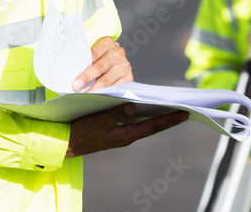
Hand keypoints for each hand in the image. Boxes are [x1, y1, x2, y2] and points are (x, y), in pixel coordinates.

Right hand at [65, 103, 188, 157]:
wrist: (66, 144)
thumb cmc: (81, 132)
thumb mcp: (98, 120)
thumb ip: (116, 113)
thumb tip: (133, 106)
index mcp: (126, 135)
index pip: (153, 126)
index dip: (169, 119)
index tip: (184, 113)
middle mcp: (126, 136)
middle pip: (152, 126)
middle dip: (168, 119)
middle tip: (183, 111)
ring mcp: (120, 135)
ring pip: (144, 125)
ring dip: (156, 118)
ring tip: (169, 109)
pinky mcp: (114, 132)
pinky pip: (134, 124)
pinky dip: (143, 117)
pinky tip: (145, 110)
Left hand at [72, 37, 132, 91]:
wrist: (115, 59)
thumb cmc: (100, 57)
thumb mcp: (94, 53)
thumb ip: (86, 61)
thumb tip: (72, 75)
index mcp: (107, 43)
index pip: (93, 54)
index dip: (83, 68)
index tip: (75, 81)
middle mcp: (117, 53)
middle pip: (99, 68)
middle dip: (86, 79)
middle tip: (77, 88)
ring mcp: (124, 65)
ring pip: (106, 80)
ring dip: (94, 89)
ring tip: (85, 96)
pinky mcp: (128, 77)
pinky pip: (115, 88)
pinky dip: (105, 94)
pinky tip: (97, 98)